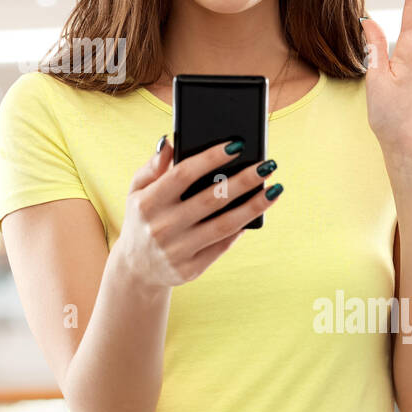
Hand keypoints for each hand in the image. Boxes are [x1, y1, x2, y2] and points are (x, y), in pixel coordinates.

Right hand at [112, 136, 279, 288]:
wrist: (136, 268)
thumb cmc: (143, 218)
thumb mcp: (137, 191)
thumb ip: (153, 166)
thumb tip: (171, 142)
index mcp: (147, 203)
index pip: (183, 175)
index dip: (210, 158)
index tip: (237, 145)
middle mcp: (161, 227)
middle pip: (211, 199)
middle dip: (243, 180)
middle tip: (267, 165)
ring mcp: (176, 251)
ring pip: (224, 225)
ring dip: (253, 205)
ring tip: (274, 189)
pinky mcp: (190, 269)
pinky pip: (222, 245)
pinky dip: (242, 228)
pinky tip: (257, 211)